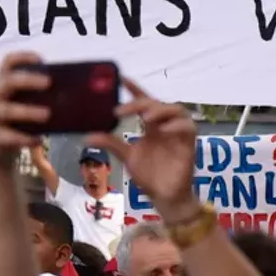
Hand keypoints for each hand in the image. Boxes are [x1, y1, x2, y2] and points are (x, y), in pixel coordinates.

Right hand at [0, 52, 50, 166]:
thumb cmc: (17, 121)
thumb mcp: (26, 104)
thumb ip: (41, 96)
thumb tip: (74, 92)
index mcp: (4, 83)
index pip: (8, 62)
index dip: (23, 57)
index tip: (41, 60)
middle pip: (8, 81)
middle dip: (28, 80)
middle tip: (49, 83)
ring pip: (7, 110)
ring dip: (28, 111)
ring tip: (47, 115)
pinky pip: (7, 136)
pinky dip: (23, 138)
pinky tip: (38, 140)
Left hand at [88, 79, 198, 222]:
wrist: (164, 197)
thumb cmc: (149, 176)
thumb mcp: (127, 157)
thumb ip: (111, 144)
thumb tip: (87, 137)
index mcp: (150, 126)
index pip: (143, 102)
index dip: (134, 89)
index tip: (121, 78)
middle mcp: (164, 126)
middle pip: (157, 103)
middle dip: (141, 102)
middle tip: (121, 111)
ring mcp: (177, 134)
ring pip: (177, 110)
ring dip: (161, 110)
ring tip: (146, 117)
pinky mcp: (189, 144)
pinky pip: (188, 128)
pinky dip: (176, 125)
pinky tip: (163, 130)